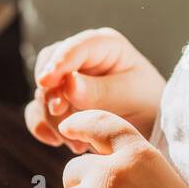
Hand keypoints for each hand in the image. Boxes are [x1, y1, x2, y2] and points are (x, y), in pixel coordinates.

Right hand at [26, 28, 164, 150]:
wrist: (151, 125)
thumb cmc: (148, 102)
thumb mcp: (131, 95)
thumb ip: (100, 91)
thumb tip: (68, 85)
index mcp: (103, 45)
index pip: (74, 48)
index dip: (57, 63)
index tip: (45, 81)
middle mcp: (79, 59)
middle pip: (48, 67)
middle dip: (51, 92)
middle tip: (60, 113)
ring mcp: (66, 81)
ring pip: (42, 93)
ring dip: (53, 118)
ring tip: (77, 142)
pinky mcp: (59, 103)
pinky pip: (38, 112)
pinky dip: (43, 127)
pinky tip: (57, 141)